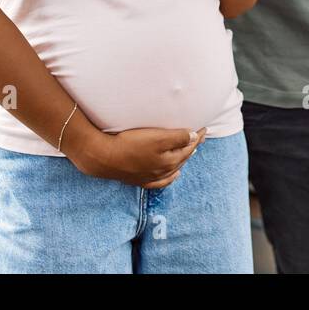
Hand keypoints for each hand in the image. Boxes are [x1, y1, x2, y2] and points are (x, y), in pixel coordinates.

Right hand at [73, 124, 207, 188]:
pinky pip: (161, 181)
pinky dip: (171, 177)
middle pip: (183, 158)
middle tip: (199, 137)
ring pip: (174, 169)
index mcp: (170, 160)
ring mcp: (152, 177)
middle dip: (192, 147)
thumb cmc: (130, 144)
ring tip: (189, 151)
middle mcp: (163, 171)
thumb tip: (194, 137)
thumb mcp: (157, 137)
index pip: (189, 147)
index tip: (204, 128)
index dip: (197, 137)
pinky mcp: (140, 180)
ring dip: (183, 159)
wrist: (104, 157)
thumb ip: (178, 138)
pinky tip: (174, 175)